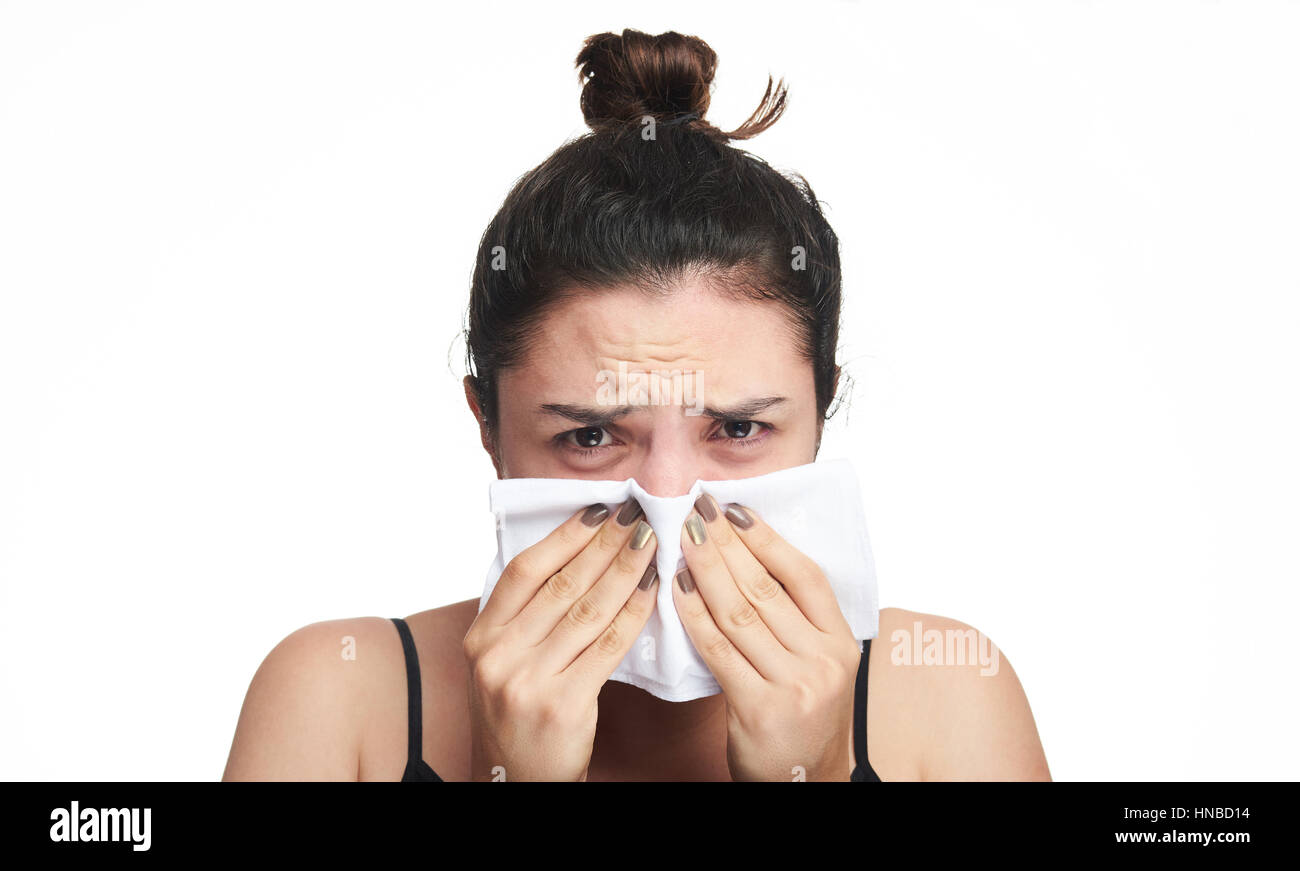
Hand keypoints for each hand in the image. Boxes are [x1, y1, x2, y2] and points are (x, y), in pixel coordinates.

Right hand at [463, 498, 658, 780]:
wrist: (519, 783)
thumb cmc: (517, 716)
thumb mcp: (501, 662)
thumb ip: (524, 616)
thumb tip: (575, 554)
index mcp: (480, 637)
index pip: (524, 571)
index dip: (564, 537)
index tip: (599, 509)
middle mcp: (497, 656)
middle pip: (560, 585)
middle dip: (604, 545)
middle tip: (638, 516)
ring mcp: (527, 681)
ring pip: (587, 611)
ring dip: (625, 571)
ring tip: (651, 544)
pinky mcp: (561, 705)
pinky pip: (607, 647)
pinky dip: (634, 614)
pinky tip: (653, 590)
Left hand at [672, 494, 860, 781]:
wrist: (804, 784)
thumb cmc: (803, 717)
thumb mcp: (819, 665)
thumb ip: (795, 620)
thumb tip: (745, 555)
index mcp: (843, 643)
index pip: (806, 576)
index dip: (769, 539)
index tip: (735, 510)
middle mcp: (824, 661)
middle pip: (767, 589)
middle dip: (727, 545)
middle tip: (697, 511)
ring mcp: (794, 686)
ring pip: (740, 613)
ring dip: (706, 570)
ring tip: (682, 540)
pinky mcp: (760, 709)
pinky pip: (718, 649)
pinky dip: (694, 614)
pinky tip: (677, 588)